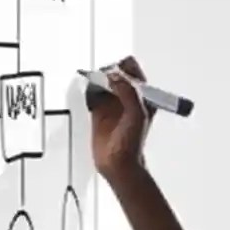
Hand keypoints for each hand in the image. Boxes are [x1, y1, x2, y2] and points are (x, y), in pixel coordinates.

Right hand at [88, 56, 152, 181]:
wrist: (118, 162)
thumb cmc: (133, 142)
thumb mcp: (137, 114)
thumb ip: (129, 93)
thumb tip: (115, 77)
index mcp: (142, 95)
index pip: (132, 71)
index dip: (123, 67)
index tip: (114, 72)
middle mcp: (128, 97)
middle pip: (115, 73)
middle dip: (107, 71)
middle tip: (101, 77)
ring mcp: (113, 103)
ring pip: (103, 82)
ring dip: (96, 78)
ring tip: (93, 81)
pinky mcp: (99, 111)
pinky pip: (92, 93)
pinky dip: (88, 89)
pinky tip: (88, 92)